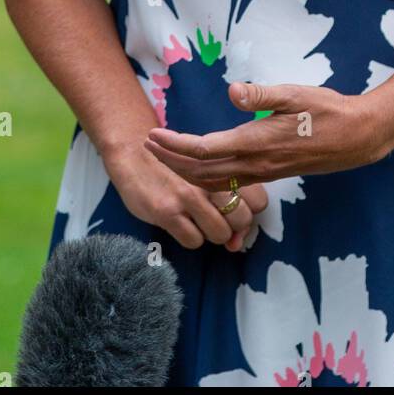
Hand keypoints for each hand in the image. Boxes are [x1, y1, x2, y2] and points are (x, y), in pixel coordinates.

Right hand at [104, 136, 269, 252]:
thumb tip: (236, 242)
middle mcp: (209, 181)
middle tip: (214, 218)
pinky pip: (193, 241)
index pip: (259, 202)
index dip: (249, 211)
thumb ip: (227, 198)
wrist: (134, 152)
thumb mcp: (205, 170)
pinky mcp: (167, 212)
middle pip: (243, 220)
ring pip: (220, 234)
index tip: (235, 210)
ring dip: (211, 233)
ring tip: (197, 220)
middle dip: (232, 227)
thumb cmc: (174, 163)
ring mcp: (188, 197)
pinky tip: (180, 222)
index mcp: (222, 166)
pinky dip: (190, 237)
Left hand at [143, 82, 388, 191]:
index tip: (153, 136)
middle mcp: (257, 164)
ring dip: (185, 171)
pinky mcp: (271, 173)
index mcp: (257, 143)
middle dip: (171, 161)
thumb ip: (263, 94)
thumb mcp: (296, 93)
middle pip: (202, 171)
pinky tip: (198, 167)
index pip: (205, 150)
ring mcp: (264, 172)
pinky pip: (230, 182)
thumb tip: (232, 91)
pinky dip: (206, 177)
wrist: (358, 137)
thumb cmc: (327, 110)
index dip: (175, 146)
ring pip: (214, 181)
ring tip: (164, 156)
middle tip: (146, 146)